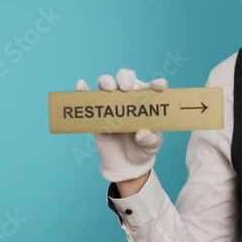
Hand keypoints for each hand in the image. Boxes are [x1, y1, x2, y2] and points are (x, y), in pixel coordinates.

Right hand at [76, 68, 167, 182]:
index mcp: (147, 100)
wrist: (125, 163)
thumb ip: (150, 139)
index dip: (156, 84)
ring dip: (106, 82)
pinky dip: (83, 89)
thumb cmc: (142, 148)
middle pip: (126, 77)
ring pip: (106, 83)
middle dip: (125, 78)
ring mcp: (111, 103)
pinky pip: (88, 97)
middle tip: (126, 88)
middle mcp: (129, 97)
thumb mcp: (152, 145)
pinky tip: (81, 85)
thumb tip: (141, 133)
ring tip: (109, 89)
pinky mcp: (97, 112)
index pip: (153, 86)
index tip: (160, 87)